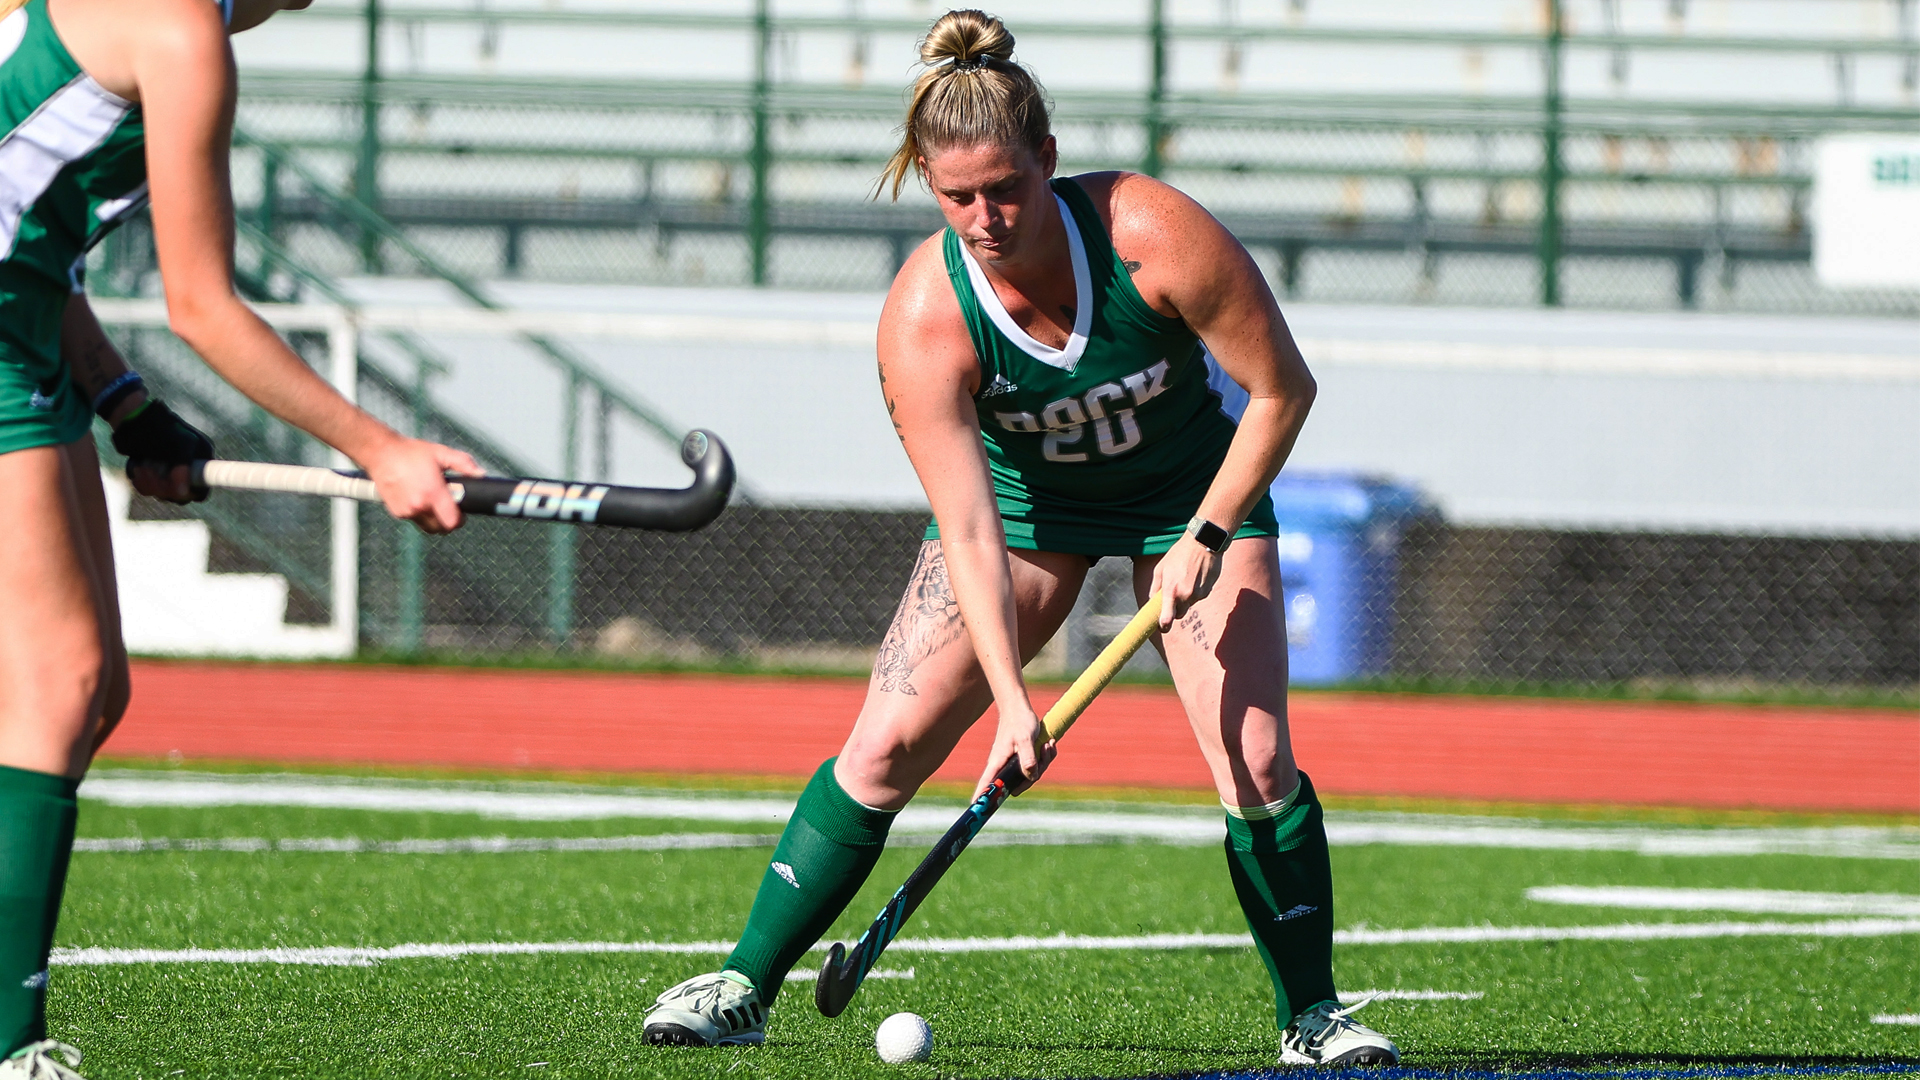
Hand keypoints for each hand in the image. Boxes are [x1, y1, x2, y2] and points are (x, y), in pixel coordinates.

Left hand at [111, 398, 212, 503]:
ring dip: (149, 482)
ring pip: (161, 494)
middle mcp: (186, 470)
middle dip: (164, 487)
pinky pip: (147, 490)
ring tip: (142, 465)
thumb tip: (182, 493)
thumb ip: (184, 468)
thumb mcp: (180, 444)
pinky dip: (139, 480)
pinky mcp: (151, 476)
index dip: (190, 492)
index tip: (179, 489)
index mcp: (201, 461)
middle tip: (152, 471)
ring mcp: (168, 474)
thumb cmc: (161, 429)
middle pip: (180, 496)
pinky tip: (136, 465)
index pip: (201, 490)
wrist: (134, 419)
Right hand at [357, 436, 482, 533]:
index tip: (461, 512)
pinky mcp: (397, 512)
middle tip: (448, 507)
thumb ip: (464, 464)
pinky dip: (419, 514)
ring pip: (427, 526)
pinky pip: (414, 520)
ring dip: (433, 519)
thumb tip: (481, 474)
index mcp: (433, 493)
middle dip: (447, 521)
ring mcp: (406, 511)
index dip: (460, 519)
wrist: (381, 454)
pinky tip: (417, 498)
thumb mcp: (441, 453)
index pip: (452, 522)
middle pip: (441, 529)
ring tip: (432, 500)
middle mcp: (419, 506)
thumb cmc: (410, 453)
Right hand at [975, 700, 1055, 798]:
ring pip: (1031, 775)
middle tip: (1041, 755)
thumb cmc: (1019, 721)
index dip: (982, 797)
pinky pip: (1037, 766)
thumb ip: (1028, 757)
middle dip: (1035, 775)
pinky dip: (1045, 757)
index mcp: (998, 763)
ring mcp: (1014, 764)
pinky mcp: (1024, 760)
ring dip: (1043, 762)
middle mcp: (1004, 766)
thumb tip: (1031, 775)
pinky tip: (1048, 743)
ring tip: (1046, 744)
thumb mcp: (1025, 738)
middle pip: (1019, 785)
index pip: (987, 784)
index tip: (976, 809)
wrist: (1020, 708)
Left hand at [1151, 534, 1223, 630]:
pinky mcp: (1208, 591)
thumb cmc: (1179, 554)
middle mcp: (1186, 595)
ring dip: (1186, 597)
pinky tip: (1195, 576)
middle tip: (1174, 593)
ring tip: (1186, 577)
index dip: (1163, 627)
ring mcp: (1198, 594)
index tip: (1162, 627)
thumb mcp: (1161, 568)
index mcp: (1171, 591)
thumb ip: (1155, 588)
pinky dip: (1196, 591)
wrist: (1203, 542)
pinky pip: (1198, 597)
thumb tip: (1152, 602)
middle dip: (1176, 609)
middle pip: (1179, 615)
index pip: (1167, 619)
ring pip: (1189, 605)